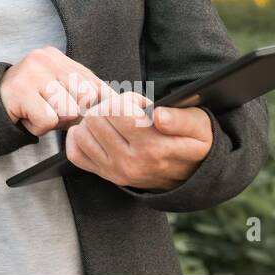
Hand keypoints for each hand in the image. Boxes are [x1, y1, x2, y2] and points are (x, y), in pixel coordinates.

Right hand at [0, 46, 118, 137]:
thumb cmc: (32, 100)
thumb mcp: (61, 90)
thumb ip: (88, 92)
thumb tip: (130, 105)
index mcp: (59, 57)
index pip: (95, 82)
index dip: (102, 105)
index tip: (105, 118)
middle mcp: (46, 59)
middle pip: (85, 97)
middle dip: (75, 113)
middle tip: (56, 113)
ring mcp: (32, 73)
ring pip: (68, 110)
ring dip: (56, 121)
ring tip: (41, 113)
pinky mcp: (20, 91)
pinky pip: (48, 120)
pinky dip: (40, 127)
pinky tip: (29, 118)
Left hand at [64, 91, 212, 190]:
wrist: (191, 175)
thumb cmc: (193, 142)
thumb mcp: (198, 126)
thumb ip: (180, 119)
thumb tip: (159, 116)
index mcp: (153, 148)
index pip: (117, 111)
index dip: (126, 100)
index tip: (139, 103)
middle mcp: (130, 163)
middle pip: (96, 119)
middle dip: (109, 106)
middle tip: (126, 110)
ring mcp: (115, 172)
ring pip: (82, 133)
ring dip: (94, 120)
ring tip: (115, 120)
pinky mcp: (105, 175)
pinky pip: (75, 153)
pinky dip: (80, 138)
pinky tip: (97, 131)